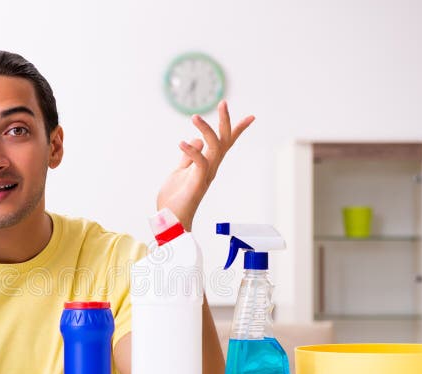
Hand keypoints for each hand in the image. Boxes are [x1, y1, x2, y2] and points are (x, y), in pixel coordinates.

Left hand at [156, 100, 253, 230]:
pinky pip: (200, 162)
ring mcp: (205, 175)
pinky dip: (192, 150)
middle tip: (223, 103)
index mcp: (207, 165)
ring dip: (207, 130)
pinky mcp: (197, 182)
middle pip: (224, 141)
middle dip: (226, 121)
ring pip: (215, 148)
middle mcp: (210, 169)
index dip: (236, 130)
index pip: (224, 144)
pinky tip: (181, 143)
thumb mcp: (180, 172)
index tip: (250, 117)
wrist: (170, 222)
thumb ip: (188, 157)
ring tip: (195, 117)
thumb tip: (195, 141)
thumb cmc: (175, 200)